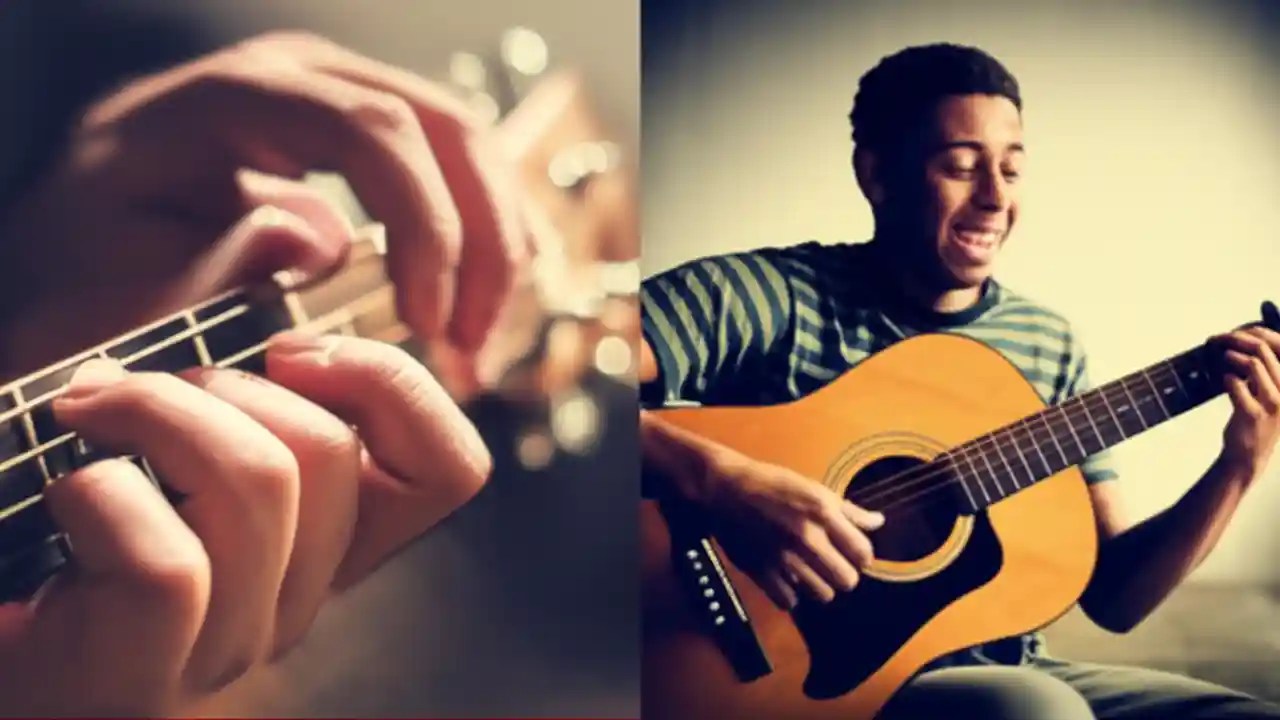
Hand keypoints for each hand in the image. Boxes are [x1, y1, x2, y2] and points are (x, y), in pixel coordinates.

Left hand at [0, 31, 525, 377]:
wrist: (75, 252)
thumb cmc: (87, 269)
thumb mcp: (123, 282)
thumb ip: (217, 266)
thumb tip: (328, 244)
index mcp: (233, 98)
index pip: (371, 132)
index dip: (423, 226)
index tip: (427, 323)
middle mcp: (301, 79)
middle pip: (444, 127)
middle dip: (482, 242)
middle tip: (473, 343)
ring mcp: (338, 99)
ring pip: (466, 146)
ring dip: (494, 246)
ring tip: (477, 341)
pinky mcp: (362, 139)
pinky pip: (451, 170)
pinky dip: (479, 240)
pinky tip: (476, 305)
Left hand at [0, 331, 487, 715]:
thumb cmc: (57, 477)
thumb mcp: (171, 376)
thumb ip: (242, 303)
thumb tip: (312, 229)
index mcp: (327, 533)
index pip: (452, 472)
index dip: (397, 389)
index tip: (294, 350)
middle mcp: (300, 595)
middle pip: (330, 453)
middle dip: (222, 381)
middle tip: (147, 387)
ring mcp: (231, 643)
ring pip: (259, 485)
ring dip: (153, 413)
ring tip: (91, 415)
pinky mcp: (149, 674)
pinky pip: (169, 566)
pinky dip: (98, 497)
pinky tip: (67, 496)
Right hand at [700, 446, 883, 610]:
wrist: (724, 488)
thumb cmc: (769, 484)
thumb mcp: (813, 488)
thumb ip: (847, 510)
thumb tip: (877, 522)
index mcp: (823, 513)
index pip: (863, 554)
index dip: (861, 556)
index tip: (852, 553)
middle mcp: (806, 537)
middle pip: (847, 581)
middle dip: (843, 573)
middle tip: (831, 563)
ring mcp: (783, 558)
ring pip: (822, 595)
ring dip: (818, 585)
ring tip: (808, 570)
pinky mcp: (761, 571)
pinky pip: (789, 602)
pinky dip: (790, 594)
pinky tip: (786, 578)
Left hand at [1215, 326, 1279, 478]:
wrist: (1248, 456)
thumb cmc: (1255, 420)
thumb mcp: (1266, 392)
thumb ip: (1263, 371)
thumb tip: (1246, 340)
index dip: (1257, 332)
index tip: (1236, 331)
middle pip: (1265, 350)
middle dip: (1238, 338)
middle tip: (1218, 338)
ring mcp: (1273, 403)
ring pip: (1255, 364)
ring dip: (1232, 355)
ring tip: (1220, 356)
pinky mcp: (1254, 414)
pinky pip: (1237, 385)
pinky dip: (1226, 378)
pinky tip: (1222, 379)